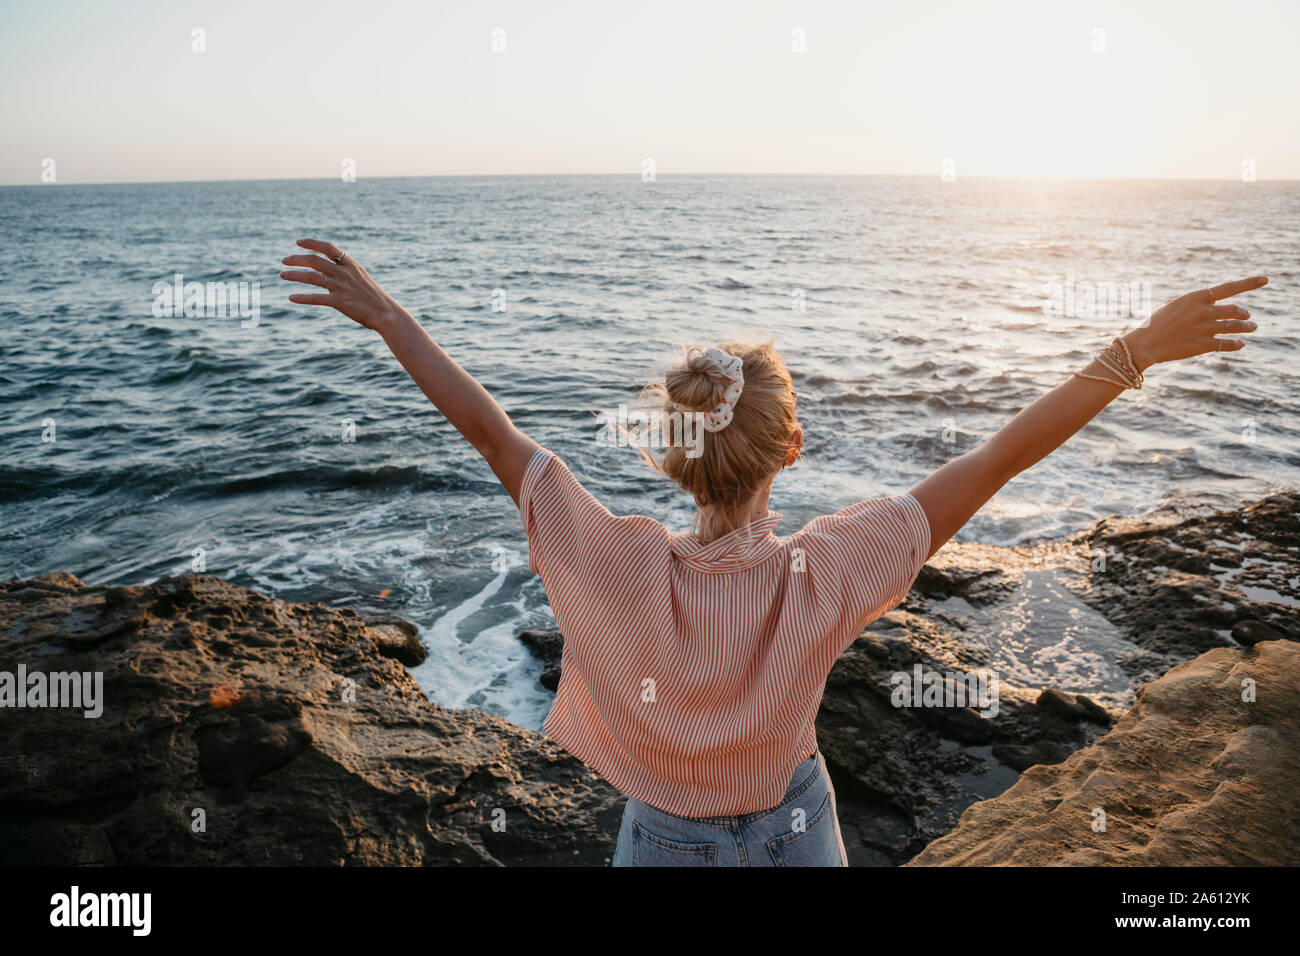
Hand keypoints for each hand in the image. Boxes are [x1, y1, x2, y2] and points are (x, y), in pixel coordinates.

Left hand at [279, 238, 405, 332]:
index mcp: (351, 265)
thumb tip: (328, 268)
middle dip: (296, 258)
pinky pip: (316, 298)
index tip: (298, 242)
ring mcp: (342, 287)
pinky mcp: (340, 302)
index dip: (312, 243)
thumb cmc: (374, 298)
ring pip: (312, 277)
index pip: (328, 248)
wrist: (386, 314)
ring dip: (294, 275)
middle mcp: (345, 273)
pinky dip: (302, 297)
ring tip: (282, 275)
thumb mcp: (361, 278)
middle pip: (315, 260)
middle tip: (284, 260)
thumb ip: (345, 272)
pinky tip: (291, 298)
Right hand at [1123, 275, 1266, 368]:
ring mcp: (1206, 328)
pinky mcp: (1204, 345)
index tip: (1265, 280)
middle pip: (1235, 310)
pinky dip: (1237, 343)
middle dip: (1244, 314)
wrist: (1145, 344)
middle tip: (1248, 317)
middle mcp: (1204, 311)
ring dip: (1247, 327)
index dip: (1250, 283)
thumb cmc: (1154, 323)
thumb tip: (1201, 303)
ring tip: (1252, 327)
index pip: (1229, 288)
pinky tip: (1240, 343)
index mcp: (1196, 297)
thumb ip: (1189, 303)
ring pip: (1236, 326)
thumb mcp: (1171, 306)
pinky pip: (1229, 344)